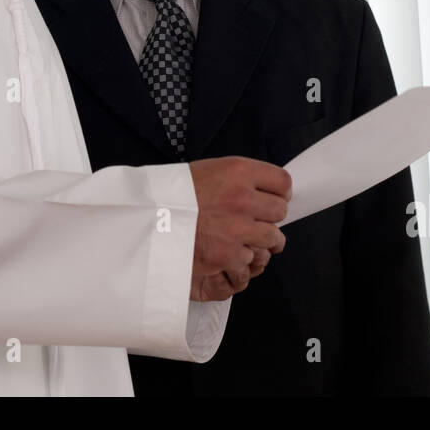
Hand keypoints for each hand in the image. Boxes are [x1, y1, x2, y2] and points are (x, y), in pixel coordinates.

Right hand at [188, 157, 289, 300]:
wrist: (147, 219)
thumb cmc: (174, 194)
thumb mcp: (208, 171)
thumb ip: (238, 179)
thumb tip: (263, 190)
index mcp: (238, 171)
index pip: (282, 182)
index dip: (281, 192)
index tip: (277, 198)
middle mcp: (242, 197)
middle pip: (280, 210)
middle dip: (271, 217)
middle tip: (259, 220)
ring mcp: (238, 228)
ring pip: (273, 237)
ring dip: (264, 241)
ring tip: (250, 240)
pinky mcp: (229, 254)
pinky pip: (251, 258)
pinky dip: (241, 259)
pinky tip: (228, 252)